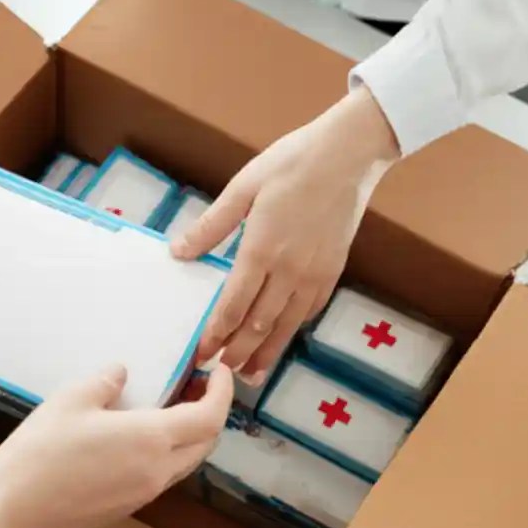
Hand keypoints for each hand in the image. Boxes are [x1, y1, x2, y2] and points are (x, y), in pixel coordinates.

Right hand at [0, 364, 234, 527]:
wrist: (12, 511)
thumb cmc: (39, 454)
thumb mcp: (70, 400)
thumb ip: (105, 382)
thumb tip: (122, 372)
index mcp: (150, 440)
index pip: (209, 417)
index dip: (222, 392)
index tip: (219, 372)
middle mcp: (155, 471)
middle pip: (205, 443)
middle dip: (210, 412)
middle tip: (195, 385)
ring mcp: (142, 493)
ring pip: (185, 463)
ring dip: (189, 434)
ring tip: (169, 407)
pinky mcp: (126, 507)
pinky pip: (160, 477)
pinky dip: (165, 453)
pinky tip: (138, 436)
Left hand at [172, 88, 400, 381]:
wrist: (347, 155)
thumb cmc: (290, 164)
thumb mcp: (242, 188)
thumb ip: (211, 226)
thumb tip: (179, 252)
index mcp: (261, 249)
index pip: (233, 306)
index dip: (216, 335)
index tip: (200, 353)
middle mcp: (290, 270)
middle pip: (259, 325)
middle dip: (237, 352)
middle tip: (219, 373)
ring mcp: (315, 273)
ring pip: (286, 325)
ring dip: (266, 352)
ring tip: (250, 373)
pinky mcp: (333, 270)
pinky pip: (309, 310)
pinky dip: (292, 329)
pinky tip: (282, 337)